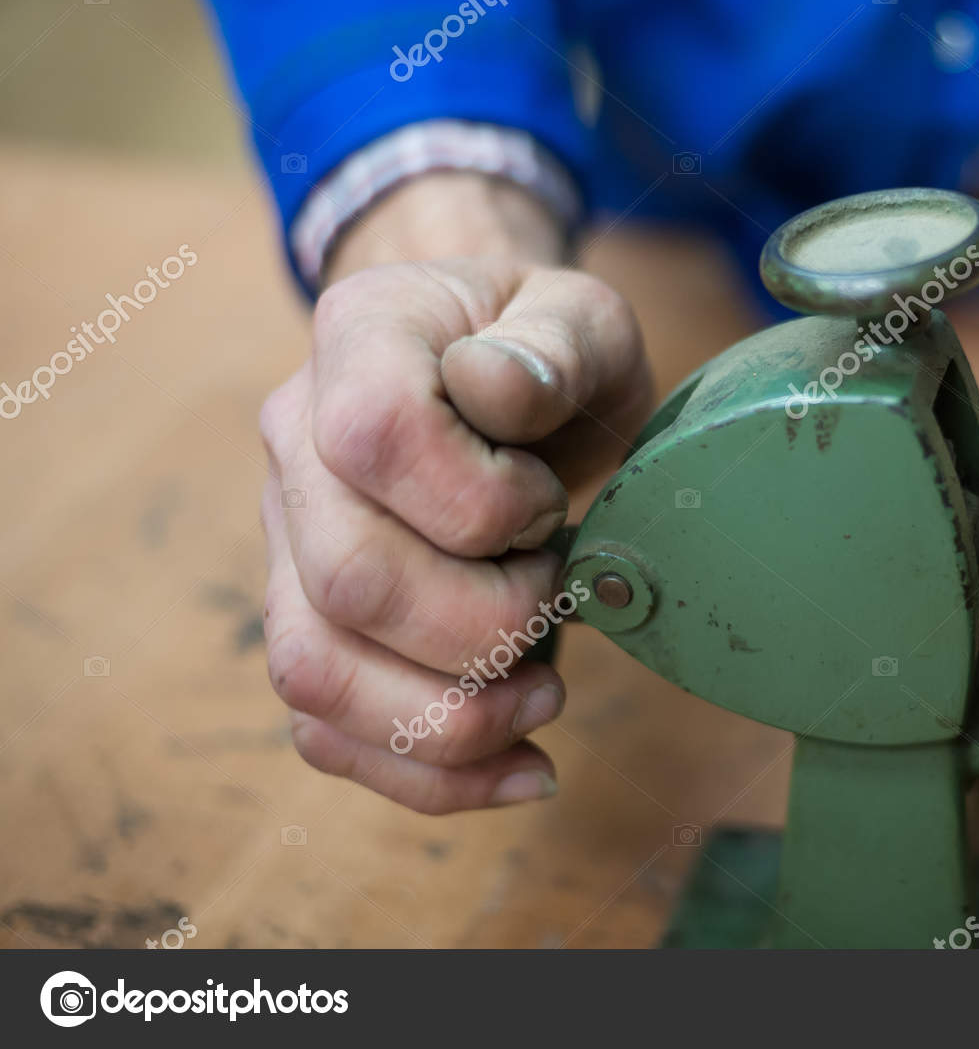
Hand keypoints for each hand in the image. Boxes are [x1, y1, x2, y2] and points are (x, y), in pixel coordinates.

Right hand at [259, 172, 652, 810]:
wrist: (493, 366)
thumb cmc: (541, 344)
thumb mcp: (580, 314)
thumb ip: (551, 342)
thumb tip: (493, 387)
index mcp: (360, 341)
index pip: (376, 437)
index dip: (483, 500)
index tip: (553, 502)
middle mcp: (296, 443)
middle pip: (351, 581)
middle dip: (488, 624)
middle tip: (561, 594)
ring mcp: (289, 540)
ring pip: (318, 674)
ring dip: (455, 718)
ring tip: (546, 696)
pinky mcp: (312, 621)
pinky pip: (329, 731)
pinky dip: (429, 774)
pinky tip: (519, 768)